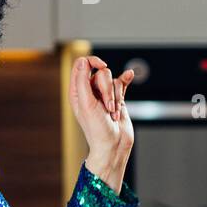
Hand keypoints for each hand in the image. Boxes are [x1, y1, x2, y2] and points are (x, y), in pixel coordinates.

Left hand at [70, 55, 133, 191]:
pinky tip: (130, 75)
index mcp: (76, 91)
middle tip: (107, 107)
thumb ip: (82, 81)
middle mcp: (89, 91)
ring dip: (116, 97)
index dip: (93, 62)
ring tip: (112, 112)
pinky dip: (126, 81)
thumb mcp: (86, 103)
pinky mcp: (117, 98)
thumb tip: (82, 61)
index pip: (82, 65)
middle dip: (108, 90)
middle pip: (102, 73)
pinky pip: (122, 83)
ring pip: (114, 81)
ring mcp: (104, 94)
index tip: (102, 66)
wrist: (113, 145)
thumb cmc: (96, 129)